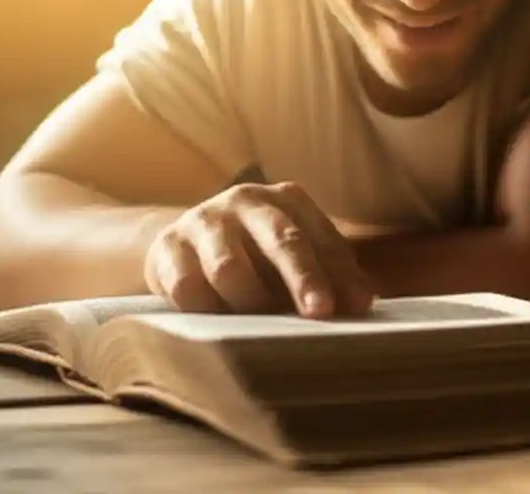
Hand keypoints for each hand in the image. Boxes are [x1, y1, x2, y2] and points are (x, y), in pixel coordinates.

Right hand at [144, 181, 374, 317]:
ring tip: (262, 329)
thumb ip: (332, 278)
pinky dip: (208, 312)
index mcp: (286, 200)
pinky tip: (217, 326)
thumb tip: (362, 304)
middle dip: (303, 278)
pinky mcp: (167, 247)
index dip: (337, 273)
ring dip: (251, 303)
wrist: (183, 244)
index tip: (352, 306)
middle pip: (281, 239)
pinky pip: (188, 288)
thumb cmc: (256, 257)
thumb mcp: (297, 259)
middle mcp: (246, 200)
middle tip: (319, 312)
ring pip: (231, 267)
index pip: (319, 237)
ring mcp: (204, 220)